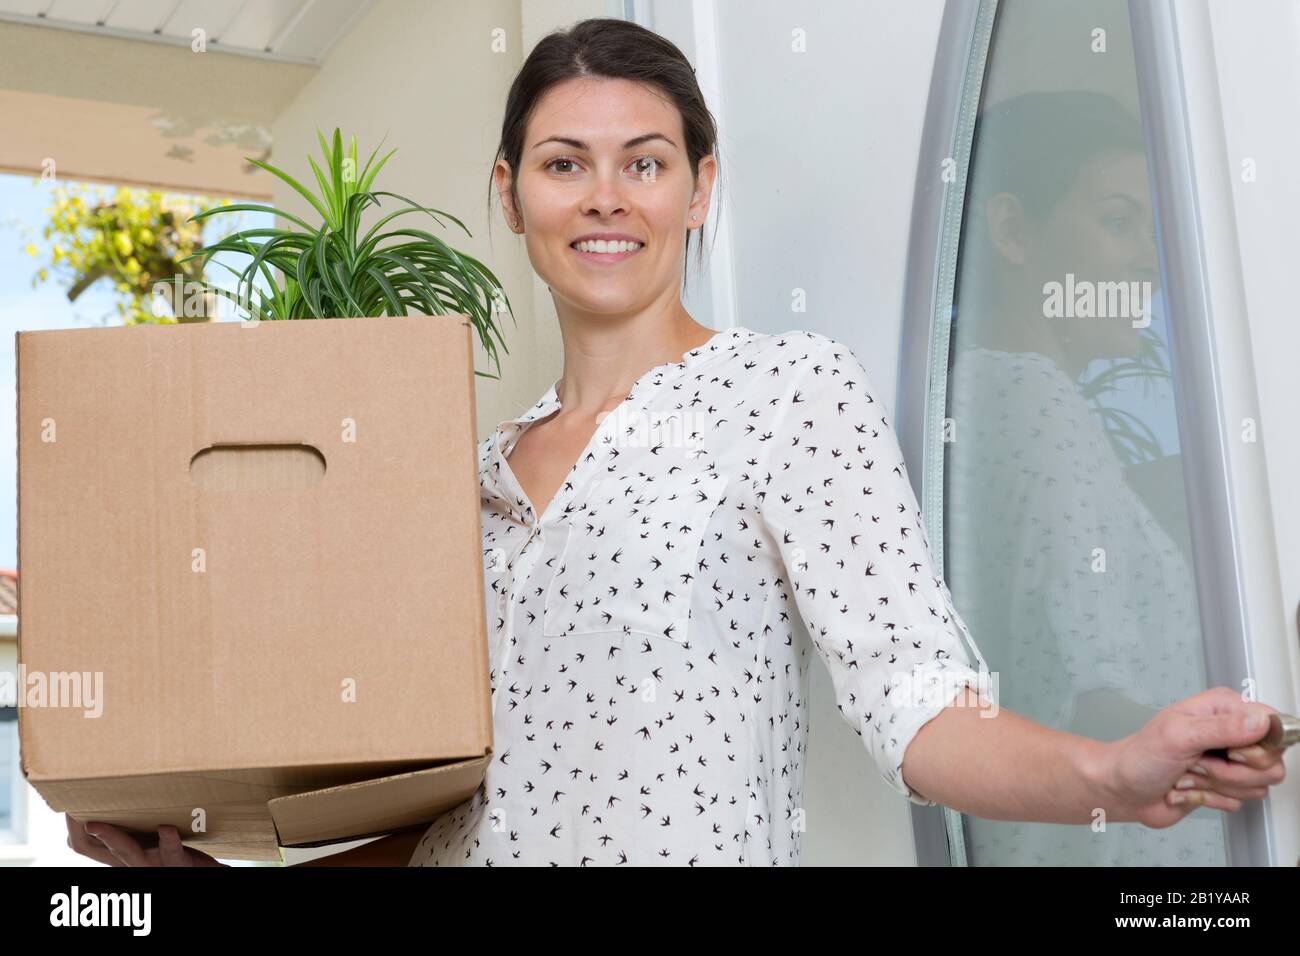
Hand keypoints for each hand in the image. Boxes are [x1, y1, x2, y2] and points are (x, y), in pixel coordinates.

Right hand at [66, 815, 229, 866]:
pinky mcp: (178, 865)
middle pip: (95, 849)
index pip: (86, 844)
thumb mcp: (150, 839)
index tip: (67, 805)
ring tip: (96, 824)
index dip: (73, 827)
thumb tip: (119, 792)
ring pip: (126, 853)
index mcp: (123, 854)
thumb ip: (134, 824)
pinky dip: (168, 840)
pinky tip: (166, 829)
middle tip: (70, 811)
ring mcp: (154, 864)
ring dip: (110, 837)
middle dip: (80, 829)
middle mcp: (132, 861)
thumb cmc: (175, 851)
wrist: (202, 873)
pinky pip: (171, 853)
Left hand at [1101, 686, 1287, 828]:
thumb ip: (1222, 728)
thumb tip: (1261, 722)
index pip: (1273, 725)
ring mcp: (1230, 762)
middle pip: (1270, 762)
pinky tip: (1188, 787)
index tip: (1232, 753)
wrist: (1123, 788)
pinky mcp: (1226, 786)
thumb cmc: (1140, 756)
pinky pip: (1240, 802)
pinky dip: (1209, 798)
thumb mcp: (1178, 735)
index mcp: (1224, 709)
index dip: (1260, 746)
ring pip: (1257, 786)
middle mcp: (1232, 733)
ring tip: (1189, 772)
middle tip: (1198, 762)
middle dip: (1229, 771)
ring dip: (1216, 786)